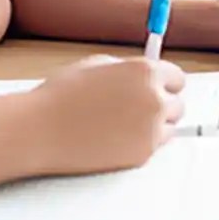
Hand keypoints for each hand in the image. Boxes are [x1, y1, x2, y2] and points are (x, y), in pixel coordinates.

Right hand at [27, 55, 184, 175]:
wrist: (40, 129)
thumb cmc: (61, 95)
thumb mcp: (97, 65)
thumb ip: (127, 69)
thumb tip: (142, 75)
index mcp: (145, 71)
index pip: (177, 78)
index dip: (165, 83)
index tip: (159, 88)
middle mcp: (154, 99)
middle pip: (177, 104)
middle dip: (161, 105)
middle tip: (137, 108)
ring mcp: (150, 130)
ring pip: (168, 127)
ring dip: (154, 125)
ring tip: (123, 123)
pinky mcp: (142, 154)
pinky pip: (153, 147)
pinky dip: (140, 143)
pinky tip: (117, 136)